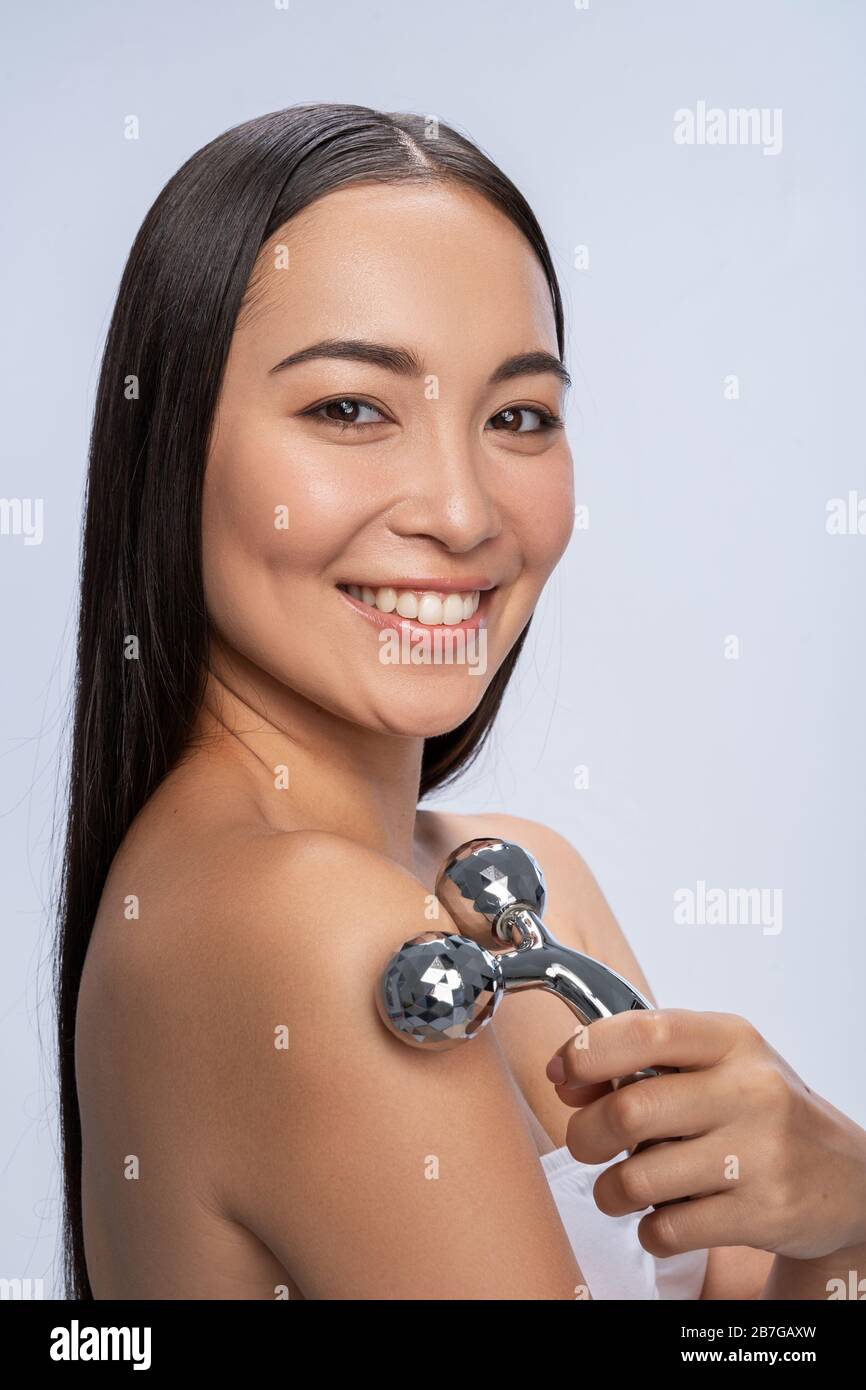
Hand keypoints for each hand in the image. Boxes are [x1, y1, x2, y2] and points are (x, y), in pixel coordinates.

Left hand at [545, 1009, 865, 1260]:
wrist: (845, 1178)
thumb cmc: (761, 1111)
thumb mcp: (718, 1063)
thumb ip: (648, 1060)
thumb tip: (568, 1077)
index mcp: (732, 1040)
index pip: (647, 1031)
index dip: (588, 1050)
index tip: (563, 1072)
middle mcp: (750, 1091)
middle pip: (630, 1110)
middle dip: (586, 1133)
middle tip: (587, 1143)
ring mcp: (759, 1154)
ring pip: (639, 1178)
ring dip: (611, 1190)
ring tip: (624, 1186)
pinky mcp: (761, 1214)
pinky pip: (667, 1229)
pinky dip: (649, 1229)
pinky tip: (666, 1215)